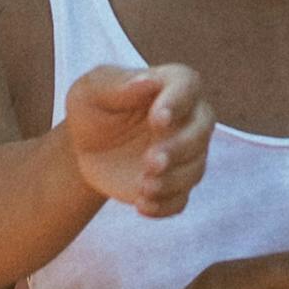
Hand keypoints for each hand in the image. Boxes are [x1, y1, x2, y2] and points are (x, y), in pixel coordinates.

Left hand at [61, 59, 218, 220]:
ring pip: (195, 169)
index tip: (158, 120)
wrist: (88, 146)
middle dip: (179, 149)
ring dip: (172, 181)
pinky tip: (143, 206)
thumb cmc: (93, 107)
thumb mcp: (92, 91)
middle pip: (201, 131)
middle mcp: (188, 118)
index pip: (187, 85)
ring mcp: (185, 153)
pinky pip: (181, 199)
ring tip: (143, 187)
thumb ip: (118, 86)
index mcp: (171, 84)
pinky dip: (165, 205)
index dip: (178, 102)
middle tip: (151, 162)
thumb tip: (147, 82)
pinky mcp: (175, 183)